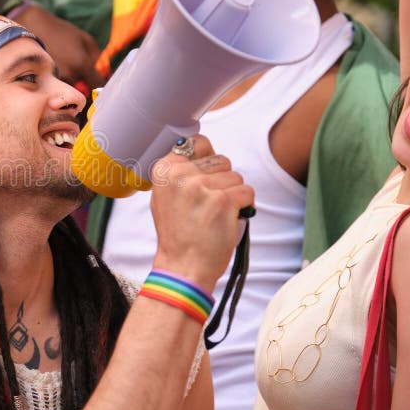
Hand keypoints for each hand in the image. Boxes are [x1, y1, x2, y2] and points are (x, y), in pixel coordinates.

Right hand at [13, 4, 104, 88]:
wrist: (36, 28)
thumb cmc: (63, 32)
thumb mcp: (87, 41)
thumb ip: (100, 58)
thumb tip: (108, 74)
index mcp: (81, 64)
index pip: (99, 85)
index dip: (104, 85)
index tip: (104, 81)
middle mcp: (69, 76)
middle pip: (86, 92)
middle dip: (89, 86)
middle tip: (88, 76)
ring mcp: (57, 81)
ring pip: (73, 92)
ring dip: (76, 86)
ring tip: (71, 71)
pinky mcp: (47, 82)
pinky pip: (61, 89)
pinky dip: (64, 84)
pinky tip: (61, 71)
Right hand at [149, 135, 253, 291]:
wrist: (182, 266)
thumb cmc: (178, 234)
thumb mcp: (165, 196)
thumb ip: (180, 171)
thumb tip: (202, 148)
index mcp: (163, 170)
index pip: (197, 142)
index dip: (207, 160)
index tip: (203, 179)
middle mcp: (179, 174)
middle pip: (221, 160)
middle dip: (221, 181)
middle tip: (206, 205)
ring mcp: (200, 186)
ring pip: (236, 176)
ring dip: (232, 195)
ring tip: (214, 215)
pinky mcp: (222, 201)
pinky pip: (246, 192)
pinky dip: (243, 207)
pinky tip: (226, 220)